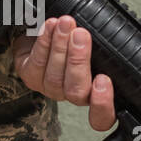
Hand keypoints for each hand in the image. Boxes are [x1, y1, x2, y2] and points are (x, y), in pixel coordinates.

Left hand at [13, 16, 116, 131]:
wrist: (40, 31)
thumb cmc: (73, 38)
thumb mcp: (94, 41)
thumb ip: (103, 45)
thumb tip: (109, 32)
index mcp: (94, 92)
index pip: (103, 116)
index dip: (103, 105)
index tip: (104, 80)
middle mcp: (72, 94)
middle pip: (77, 92)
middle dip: (78, 61)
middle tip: (81, 35)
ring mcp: (50, 88)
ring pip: (55, 77)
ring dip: (60, 46)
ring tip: (65, 24)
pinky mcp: (30, 78)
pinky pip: (37, 64)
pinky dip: (44, 42)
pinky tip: (50, 26)